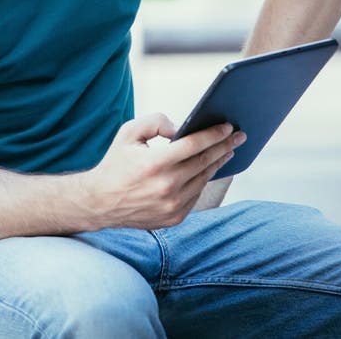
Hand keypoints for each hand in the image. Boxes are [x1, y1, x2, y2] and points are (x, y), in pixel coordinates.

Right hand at [84, 113, 245, 230]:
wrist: (100, 202)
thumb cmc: (116, 163)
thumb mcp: (128, 133)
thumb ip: (155, 122)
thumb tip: (181, 128)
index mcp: (154, 164)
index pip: (193, 145)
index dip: (213, 134)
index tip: (228, 126)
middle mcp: (165, 187)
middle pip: (204, 162)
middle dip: (224, 146)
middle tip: (240, 136)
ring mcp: (171, 206)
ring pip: (203, 179)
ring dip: (218, 163)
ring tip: (228, 150)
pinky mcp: (174, 218)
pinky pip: (196, 194)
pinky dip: (204, 179)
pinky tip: (210, 168)